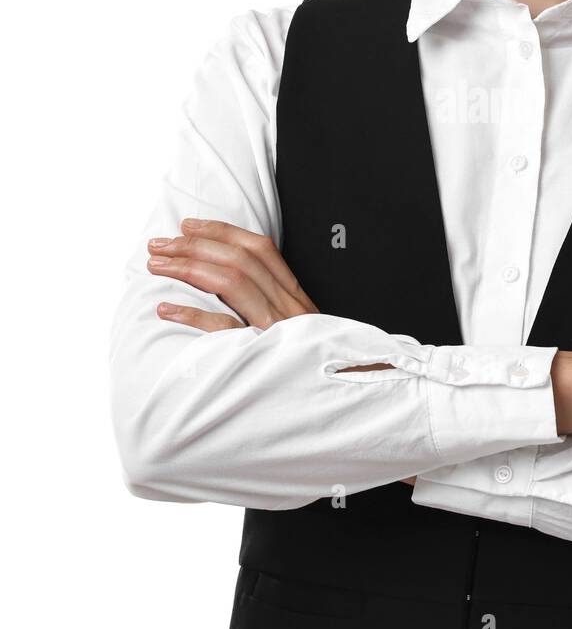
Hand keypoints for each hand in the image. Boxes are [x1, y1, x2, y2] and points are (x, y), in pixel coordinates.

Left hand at [147, 218, 418, 484]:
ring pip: (231, 281)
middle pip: (239, 260)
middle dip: (193, 246)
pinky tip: (166, 308)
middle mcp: (289, 308)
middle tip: (158, 245)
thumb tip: (236, 288)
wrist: (357, 402)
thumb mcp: (301, 333)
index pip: (259, 249)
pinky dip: (192, 314)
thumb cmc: (320, 372)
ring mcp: (278, 331)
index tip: (189, 226)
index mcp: (296, 297)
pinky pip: (226, 329)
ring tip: (157, 265)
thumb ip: (275, 310)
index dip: (222, 231)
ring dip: (188, 268)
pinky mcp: (267, 357)